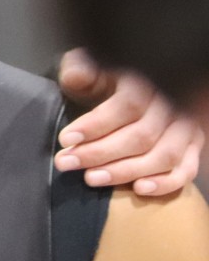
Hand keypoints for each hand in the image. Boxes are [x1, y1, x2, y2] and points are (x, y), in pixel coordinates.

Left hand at [55, 48, 203, 195]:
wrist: (139, 89)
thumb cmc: (108, 81)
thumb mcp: (93, 70)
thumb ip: (83, 72)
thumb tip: (76, 76)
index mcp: (146, 83)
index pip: (126, 106)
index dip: (95, 125)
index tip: (65, 139)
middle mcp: (172, 105)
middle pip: (141, 136)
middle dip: (100, 153)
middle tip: (66, 162)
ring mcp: (187, 128)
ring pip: (163, 156)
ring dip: (125, 172)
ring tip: (90, 178)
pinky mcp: (194, 147)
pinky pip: (186, 170)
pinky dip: (164, 184)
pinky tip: (138, 190)